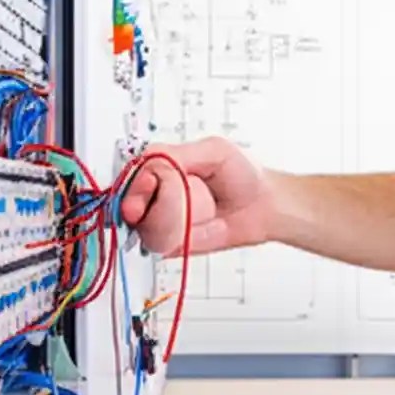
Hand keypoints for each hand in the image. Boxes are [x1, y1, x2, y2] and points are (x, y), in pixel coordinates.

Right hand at [119, 137, 273, 255]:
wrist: (263, 206)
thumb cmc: (244, 175)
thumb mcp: (213, 150)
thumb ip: (177, 154)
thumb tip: (148, 163)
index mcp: (160, 169)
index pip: (131, 175)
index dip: (136, 181)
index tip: (150, 181)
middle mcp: (155, 195)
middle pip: (130, 202)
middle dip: (146, 201)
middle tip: (173, 195)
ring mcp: (161, 221)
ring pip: (143, 225)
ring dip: (168, 217)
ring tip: (198, 208)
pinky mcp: (170, 244)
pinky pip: (159, 243)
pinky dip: (175, 235)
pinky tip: (195, 226)